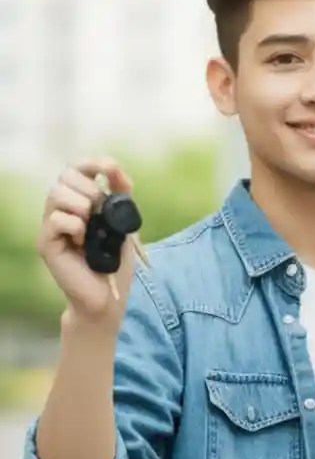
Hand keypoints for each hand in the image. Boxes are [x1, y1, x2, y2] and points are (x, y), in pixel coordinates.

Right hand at [37, 157, 136, 327]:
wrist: (108, 295)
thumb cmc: (114, 260)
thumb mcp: (124, 223)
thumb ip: (122, 197)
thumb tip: (117, 171)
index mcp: (79, 201)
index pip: (76, 169)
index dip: (92, 163)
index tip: (111, 169)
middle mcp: (62, 210)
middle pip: (66, 176)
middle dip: (90, 188)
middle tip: (102, 210)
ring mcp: (51, 226)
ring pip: (57, 194)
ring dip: (82, 205)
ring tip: (92, 225)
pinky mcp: (46, 243)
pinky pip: (56, 220)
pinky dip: (75, 226)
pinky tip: (83, 241)